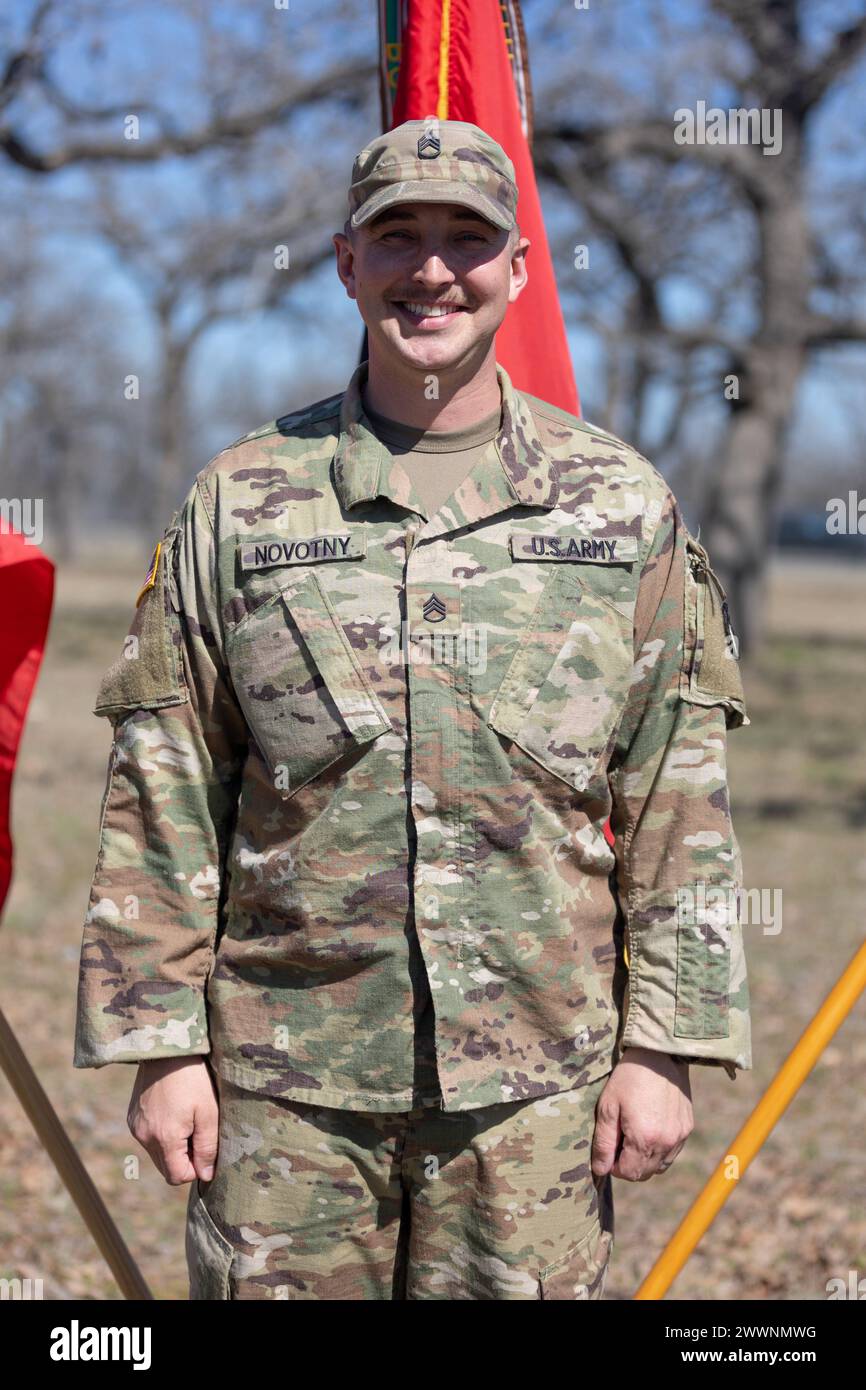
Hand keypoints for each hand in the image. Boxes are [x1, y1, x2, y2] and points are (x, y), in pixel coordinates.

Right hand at [127, 1056, 219, 1185]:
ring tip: (186, 1118)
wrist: (167, 1049)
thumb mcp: (209, 1112)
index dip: (195, 1169)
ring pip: (157, 1154)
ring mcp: (135, 1127)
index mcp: (164, 1138)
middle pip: (166, 1168)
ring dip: (173, 1146)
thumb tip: (205, 1176)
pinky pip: (148, 1138)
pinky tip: (172, 1111)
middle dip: (184, 1158)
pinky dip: (161, 1133)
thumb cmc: (193, 1079)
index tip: (205, 1147)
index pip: (177, 1176)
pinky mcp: (132, 1117)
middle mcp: (144, 1137)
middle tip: (198, 1131)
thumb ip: (207, 1148)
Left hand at [591, 1047, 692, 1181]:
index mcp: (644, 1139)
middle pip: (645, 1173)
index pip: (629, 1173)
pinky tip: (650, 1127)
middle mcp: (666, 1143)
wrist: (660, 1053)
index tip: (610, 1149)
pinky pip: (672, 1151)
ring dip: (645, 1159)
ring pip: (660, 1165)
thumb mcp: (608, 1107)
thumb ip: (604, 1143)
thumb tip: (601, 1170)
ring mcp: (680, 1136)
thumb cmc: (629, 1077)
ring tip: (635, 1133)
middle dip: (629, 1164)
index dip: (615, 1166)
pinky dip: (660, 1148)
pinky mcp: (687, 1127)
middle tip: (620, 1139)